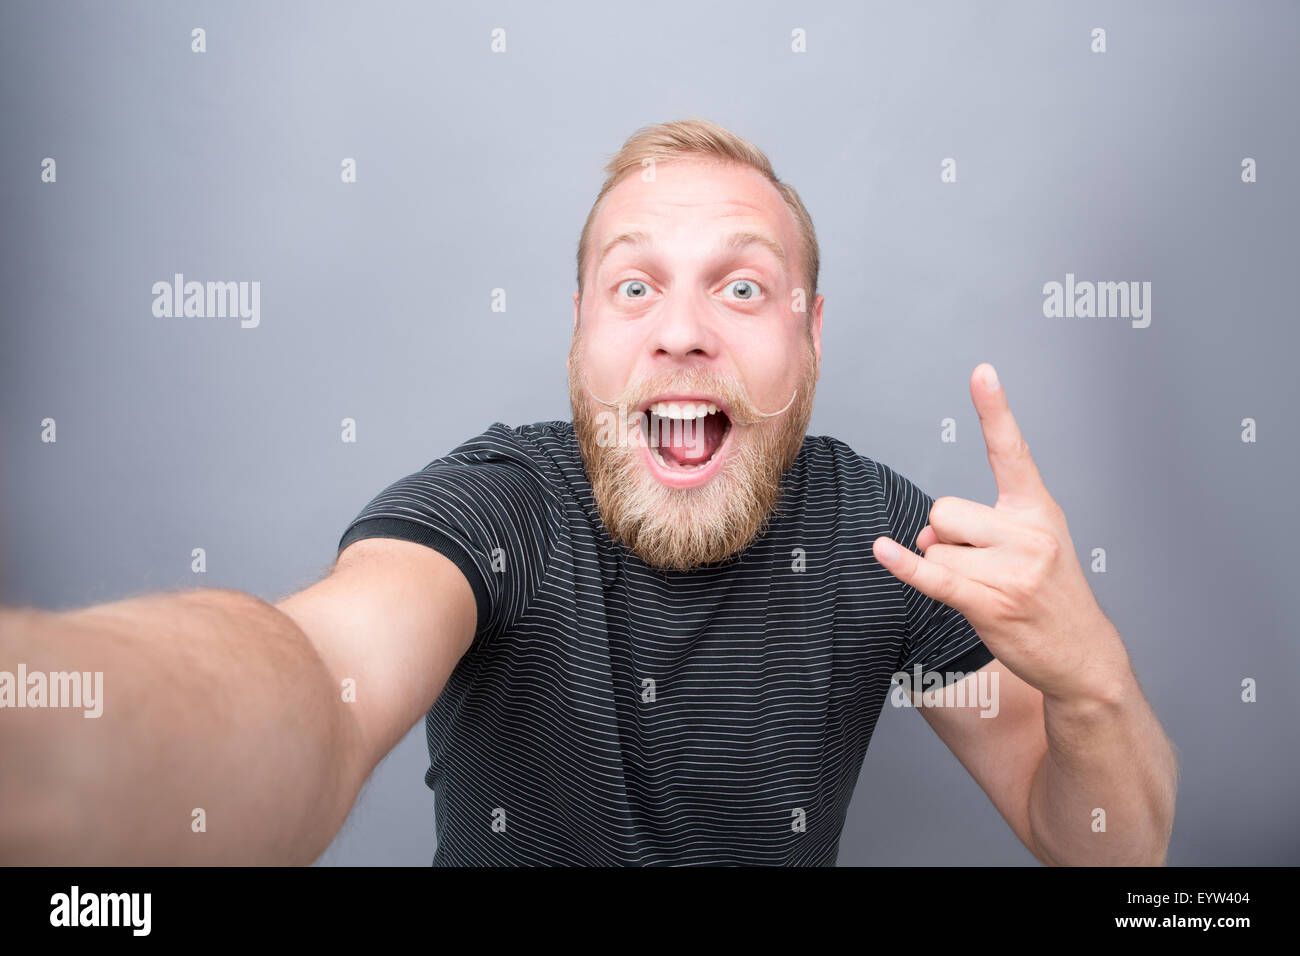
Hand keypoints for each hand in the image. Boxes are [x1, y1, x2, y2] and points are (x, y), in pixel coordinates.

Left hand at [872, 363, 1127, 702]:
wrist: (1083, 656)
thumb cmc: (1049, 595)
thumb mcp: (1031, 546)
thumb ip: (978, 526)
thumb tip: (925, 534)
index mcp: (1037, 508)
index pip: (1011, 450)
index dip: (994, 410)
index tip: (981, 371)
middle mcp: (1029, 532)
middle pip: (943, 510)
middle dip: (946, 538)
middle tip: (982, 566)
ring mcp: (1013, 569)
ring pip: (935, 548)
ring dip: (944, 570)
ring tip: (985, 590)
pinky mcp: (991, 602)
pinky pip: (933, 576)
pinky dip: (904, 566)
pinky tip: (883, 551)